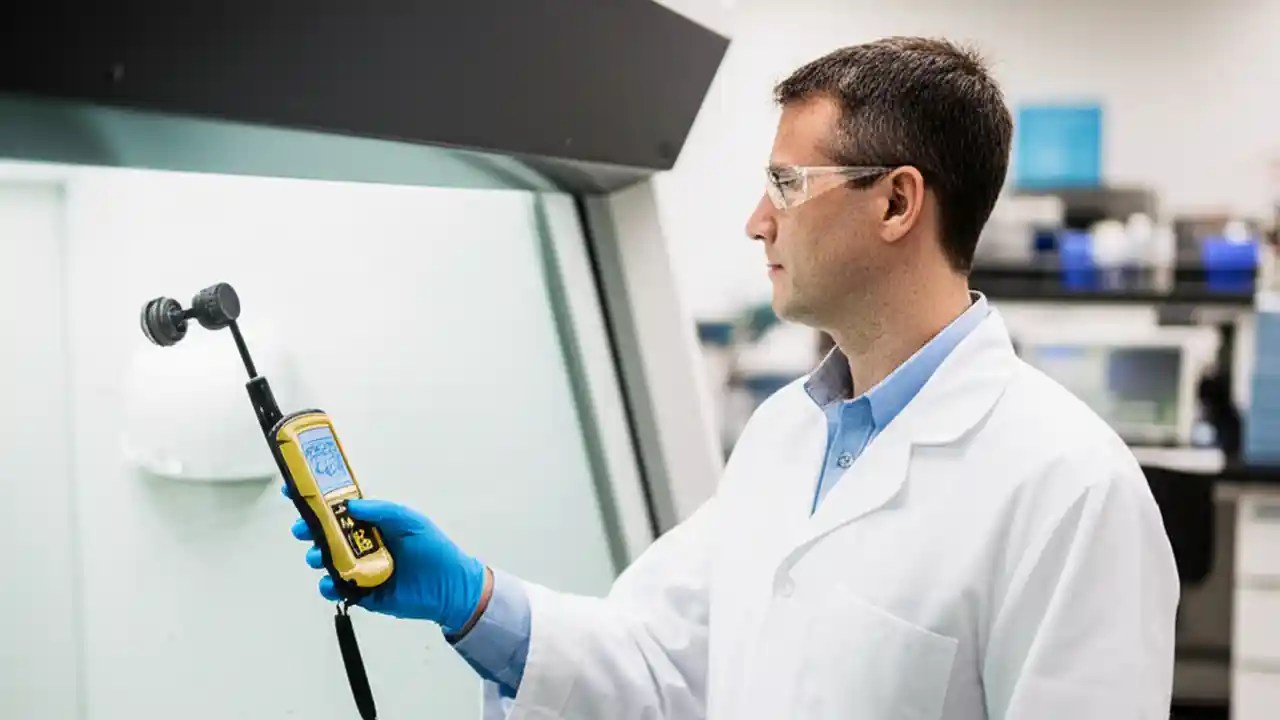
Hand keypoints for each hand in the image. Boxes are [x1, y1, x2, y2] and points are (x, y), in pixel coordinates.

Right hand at [289, 496, 486, 633]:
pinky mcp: (362, 593)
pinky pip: (338, 589)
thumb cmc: (434, 549)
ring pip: (326, 561)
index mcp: (371, 523)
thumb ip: (382, 511)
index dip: (316, 500)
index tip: (294, 489)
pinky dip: (329, 586)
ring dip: (316, 557)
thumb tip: (351, 504)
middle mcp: (362, 544)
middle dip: (308, 529)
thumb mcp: (410, 521)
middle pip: (325, 534)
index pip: (338, 508)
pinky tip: (331, 582)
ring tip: (318, 556)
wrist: (451, 587)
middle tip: (301, 528)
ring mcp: (360, 568)